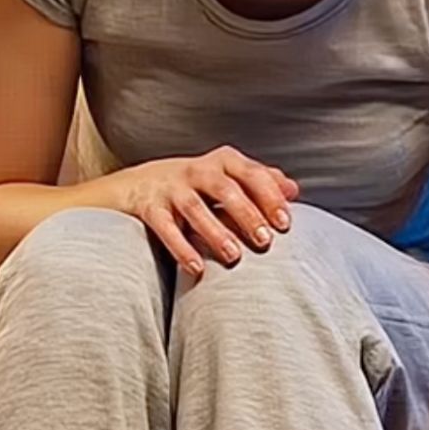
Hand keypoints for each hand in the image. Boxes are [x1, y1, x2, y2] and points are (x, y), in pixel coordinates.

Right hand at [109, 146, 298, 275]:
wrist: (134, 186)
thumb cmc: (191, 185)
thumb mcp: (225, 177)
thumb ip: (259, 181)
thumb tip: (293, 190)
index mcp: (222, 162)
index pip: (251, 174)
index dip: (269, 197)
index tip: (285, 222)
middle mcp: (196, 170)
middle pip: (225, 189)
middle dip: (246, 214)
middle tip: (265, 240)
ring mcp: (171, 187)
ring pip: (195, 208)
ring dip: (216, 232)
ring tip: (233, 256)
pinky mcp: (149, 206)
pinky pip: (166, 227)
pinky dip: (181, 248)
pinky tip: (196, 267)